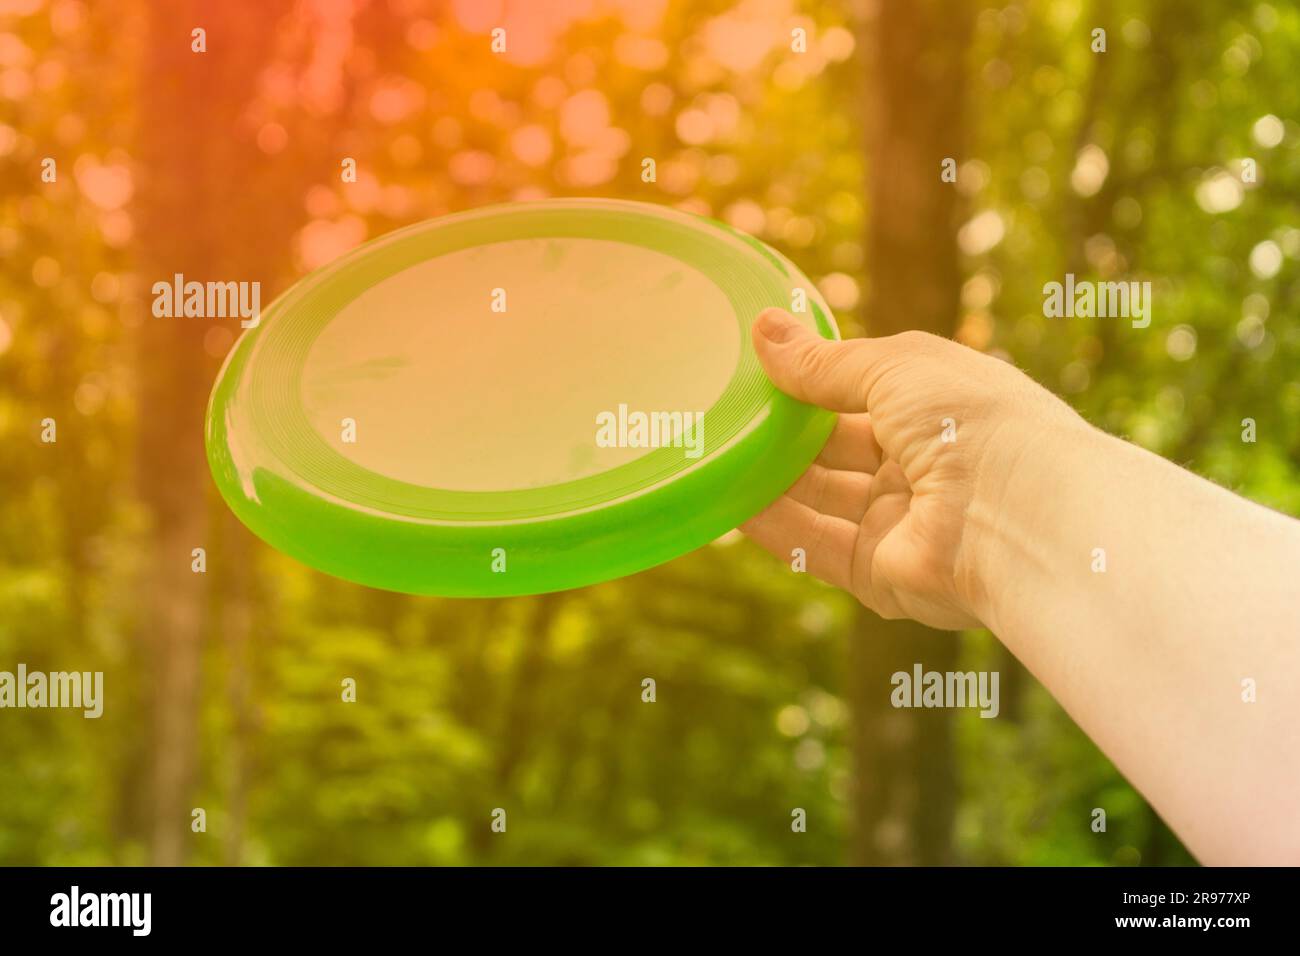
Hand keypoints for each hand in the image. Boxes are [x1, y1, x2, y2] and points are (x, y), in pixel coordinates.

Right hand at [741, 307, 1085, 629]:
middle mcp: (922, 467)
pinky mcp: (881, 573)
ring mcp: (901, 523)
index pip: (865, 393)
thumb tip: (763, 332)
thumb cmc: (974, 420)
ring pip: (820, 500)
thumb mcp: (893, 368)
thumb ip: (823, 362)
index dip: (814, 383)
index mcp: (939, 408)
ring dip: (769, 479)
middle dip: (785, 434)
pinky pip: (816, 547)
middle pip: (837, 450)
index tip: (758, 372)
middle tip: (725, 416)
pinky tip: (728, 505)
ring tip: (713, 456)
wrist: (1021, 516)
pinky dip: (772, 527)